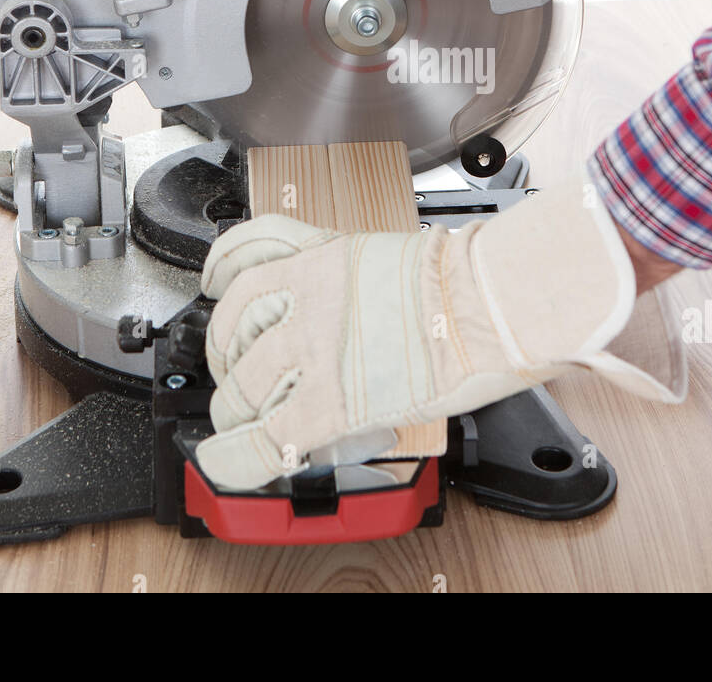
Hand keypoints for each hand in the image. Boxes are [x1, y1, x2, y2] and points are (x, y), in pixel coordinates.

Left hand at [193, 173, 685, 489]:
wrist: (497, 301)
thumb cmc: (473, 280)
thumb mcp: (400, 253)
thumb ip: (367, 272)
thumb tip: (372, 298)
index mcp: (327, 255)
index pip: (248, 251)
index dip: (221, 270)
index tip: (215, 282)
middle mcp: (309, 295)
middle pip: (233, 321)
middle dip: (225, 352)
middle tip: (235, 367)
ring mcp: (316, 348)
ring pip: (244, 384)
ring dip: (237, 406)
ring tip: (247, 418)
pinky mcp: (331, 402)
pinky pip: (266, 436)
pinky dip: (238, 456)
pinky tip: (230, 461)